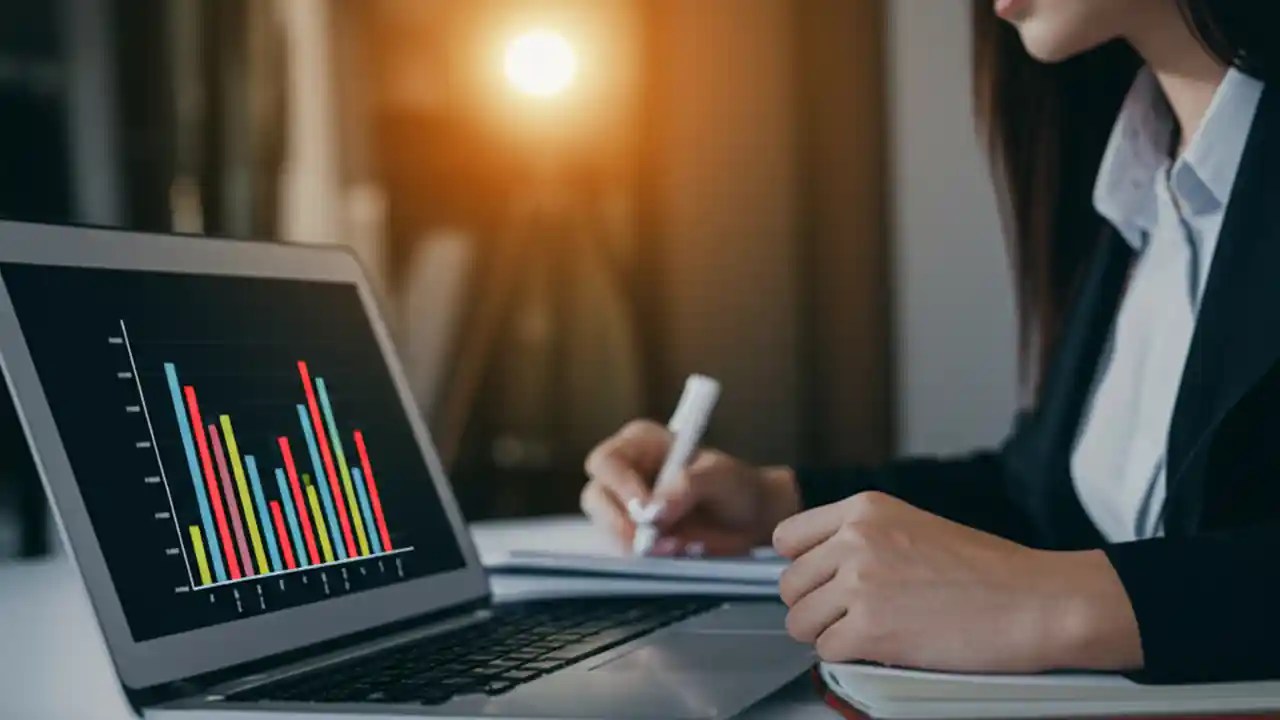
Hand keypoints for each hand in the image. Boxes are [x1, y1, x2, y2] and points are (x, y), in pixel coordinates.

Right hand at [581, 419, 800, 554]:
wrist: (749, 519)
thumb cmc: (734, 486)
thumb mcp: (720, 476)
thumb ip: (686, 486)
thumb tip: (653, 512)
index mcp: (639, 443)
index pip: (607, 461)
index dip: (619, 486)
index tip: (645, 511)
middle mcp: (624, 473)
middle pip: (596, 497)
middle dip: (621, 522)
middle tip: (654, 540)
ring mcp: (624, 508)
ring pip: (607, 529)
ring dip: (637, 545)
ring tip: (679, 547)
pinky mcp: (632, 537)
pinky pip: (624, 552)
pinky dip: (649, 559)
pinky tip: (680, 552)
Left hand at [773, 491, 1143, 672]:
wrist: (1035, 601)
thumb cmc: (987, 570)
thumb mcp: (913, 526)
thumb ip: (862, 538)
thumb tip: (817, 566)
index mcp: (863, 508)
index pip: (787, 538)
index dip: (802, 566)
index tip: (821, 582)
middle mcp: (855, 539)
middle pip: (789, 584)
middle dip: (814, 606)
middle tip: (849, 617)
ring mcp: (860, 584)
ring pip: (799, 621)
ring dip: (826, 634)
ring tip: (865, 633)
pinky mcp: (870, 630)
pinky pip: (826, 651)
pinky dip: (848, 658)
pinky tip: (881, 649)